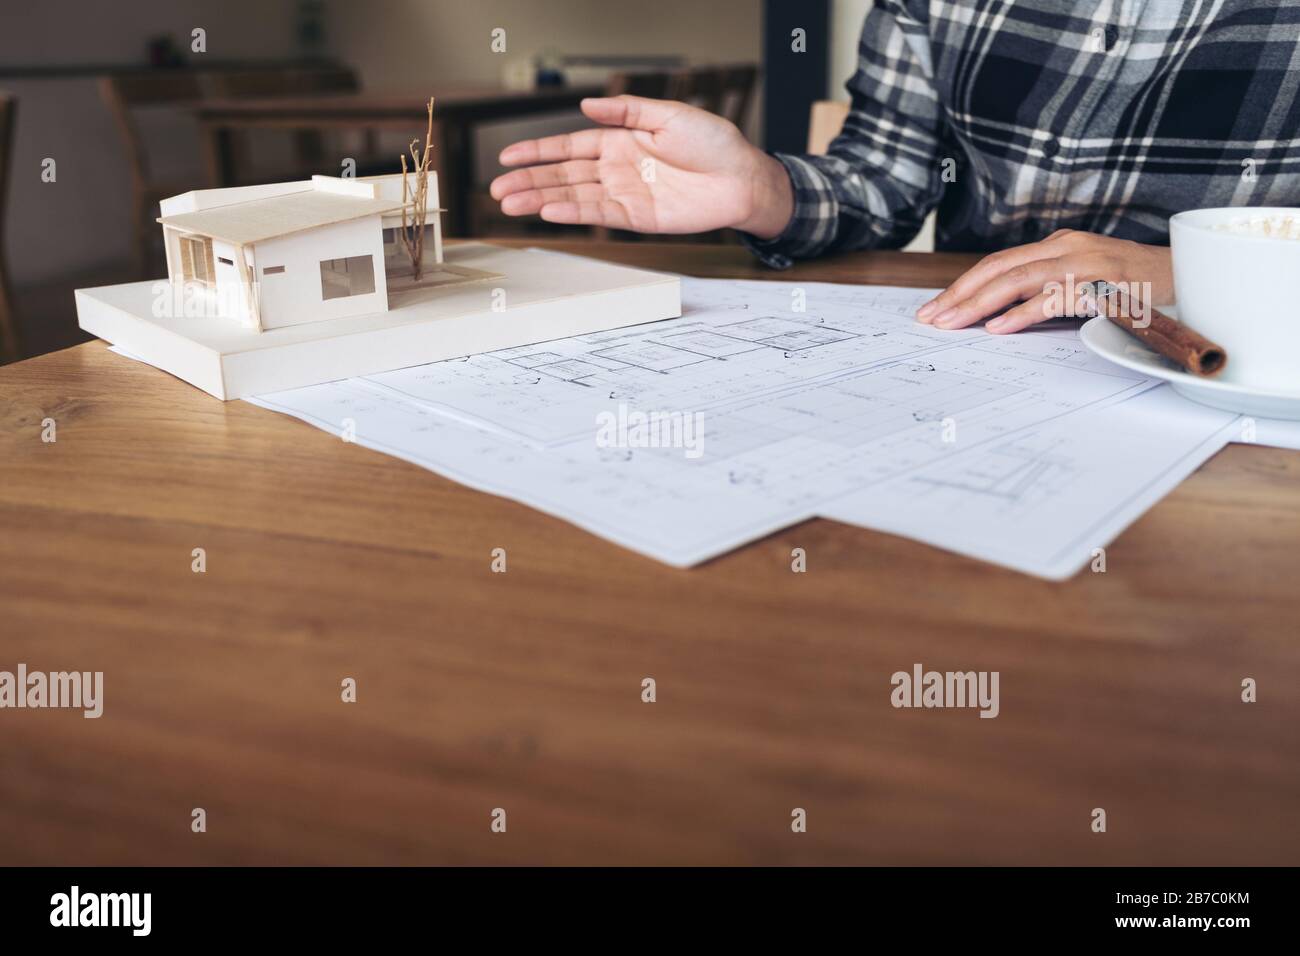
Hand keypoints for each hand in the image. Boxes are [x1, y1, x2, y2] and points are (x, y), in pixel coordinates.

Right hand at [490, 95, 793, 237]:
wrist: (743, 178)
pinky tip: (549, 212)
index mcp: (621, 141)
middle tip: (497, 191)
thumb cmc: (714, 143)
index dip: (537, 151)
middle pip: (563, 176)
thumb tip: (588, 104)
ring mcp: (625, 194)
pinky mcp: (638, 219)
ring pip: (574, 197)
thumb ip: (626, 111)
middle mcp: (617, 169)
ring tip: (510, 206)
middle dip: (529, 181)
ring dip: (541, 201)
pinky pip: (599, 216)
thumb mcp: (668, 115)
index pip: (569, 147)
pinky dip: (573, 214)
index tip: (507, 156)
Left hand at [914, 230, 1174, 332]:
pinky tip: (997, 328)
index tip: (934, 309)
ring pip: (1018, 280)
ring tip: (950, 324)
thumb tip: (998, 315)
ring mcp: (1085, 262)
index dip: (962, 286)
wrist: (1193, 277)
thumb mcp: (1083, 281)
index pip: (998, 263)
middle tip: (929, 319)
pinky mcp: (1103, 284)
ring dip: (978, 304)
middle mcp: (1067, 247)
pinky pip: (1054, 298)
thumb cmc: (1134, 287)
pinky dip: (1021, 314)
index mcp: (1058, 245)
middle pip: (998, 269)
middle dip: (958, 295)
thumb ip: (1045, 290)